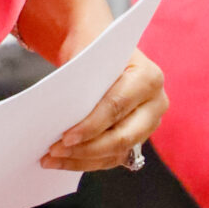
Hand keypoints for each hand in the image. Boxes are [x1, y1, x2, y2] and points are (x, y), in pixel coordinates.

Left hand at [41, 49, 168, 172]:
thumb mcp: (89, 56)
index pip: (116, 107)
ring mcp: (149, 123)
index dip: (91, 126)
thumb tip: (62, 117)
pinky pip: (113, 156)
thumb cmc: (93, 48)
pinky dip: (86, 161)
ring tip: (52, 158)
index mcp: (148, 78)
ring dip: (83, 158)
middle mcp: (156, 103)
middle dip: (87, 147)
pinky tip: (63, 161)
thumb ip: (83, 84)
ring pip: (117, 151)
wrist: (101, 46)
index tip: (65, 137)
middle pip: (122, 136)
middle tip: (55, 150)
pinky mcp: (137, 137)